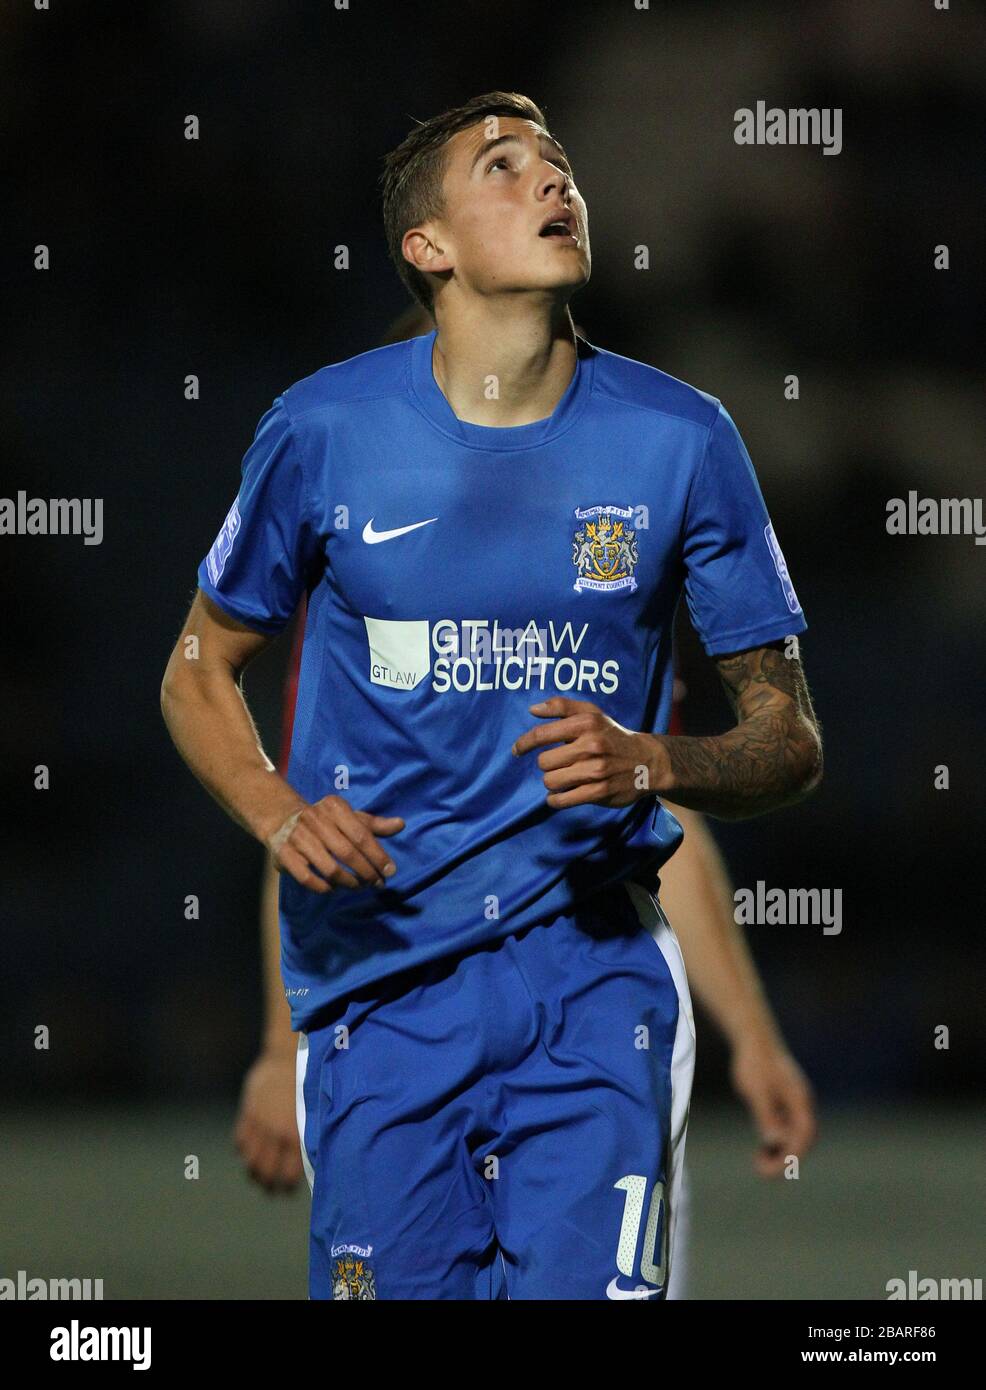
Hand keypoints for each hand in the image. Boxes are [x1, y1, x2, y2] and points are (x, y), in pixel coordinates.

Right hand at [233, 1050, 303, 1193]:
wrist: (289, 1055)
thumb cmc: (310, 1086)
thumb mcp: (314, 1113)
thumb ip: (308, 1138)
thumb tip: (313, 1165)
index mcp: (297, 1135)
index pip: (287, 1174)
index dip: (285, 1186)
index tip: (285, 1191)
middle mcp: (276, 1133)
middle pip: (266, 1171)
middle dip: (268, 1184)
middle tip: (271, 1190)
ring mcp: (259, 1123)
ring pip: (250, 1159)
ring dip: (253, 1172)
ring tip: (257, 1177)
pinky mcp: (247, 1112)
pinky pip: (240, 1140)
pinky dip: (242, 1150)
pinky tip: (248, 1152)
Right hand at [266, 795, 404, 892]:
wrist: (282, 818)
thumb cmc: (325, 820)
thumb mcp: (349, 817)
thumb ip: (374, 824)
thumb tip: (401, 824)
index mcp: (334, 807)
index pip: (361, 835)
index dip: (378, 856)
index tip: (390, 871)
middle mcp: (314, 819)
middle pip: (347, 853)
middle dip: (366, 872)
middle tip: (377, 883)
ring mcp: (298, 837)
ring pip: (329, 868)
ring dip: (348, 882)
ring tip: (358, 886)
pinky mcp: (284, 854)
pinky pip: (306, 878)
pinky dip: (322, 887)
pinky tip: (333, 888)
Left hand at [511, 696, 662, 808]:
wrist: (647, 761)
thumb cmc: (612, 736)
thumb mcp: (592, 714)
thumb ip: (562, 707)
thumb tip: (532, 710)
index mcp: (586, 724)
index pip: (542, 734)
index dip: (524, 743)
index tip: (517, 750)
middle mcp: (591, 746)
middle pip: (544, 762)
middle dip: (547, 765)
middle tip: (559, 764)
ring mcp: (596, 770)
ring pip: (551, 782)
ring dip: (552, 782)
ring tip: (564, 778)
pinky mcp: (599, 792)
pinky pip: (562, 800)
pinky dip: (556, 800)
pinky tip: (562, 794)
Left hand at [729, 1034, 817, 1177]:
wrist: (753, 1038)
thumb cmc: (754, 1062)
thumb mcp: (756, 1090)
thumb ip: (766, 1115)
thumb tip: (774, 1141)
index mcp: (800, 1100)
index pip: (804, 1135)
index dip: (791, 1155)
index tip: (770, 1168)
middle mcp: (802, 1103)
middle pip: (803, 1139)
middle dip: (786, 1158)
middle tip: (762, 1170)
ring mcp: (795, 1103)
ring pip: (795, 1136)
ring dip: (782, 1152)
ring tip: (759, 1162)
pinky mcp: (785, 1102)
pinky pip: (787, 1129)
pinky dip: (777, 1141)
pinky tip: (762, 1148)